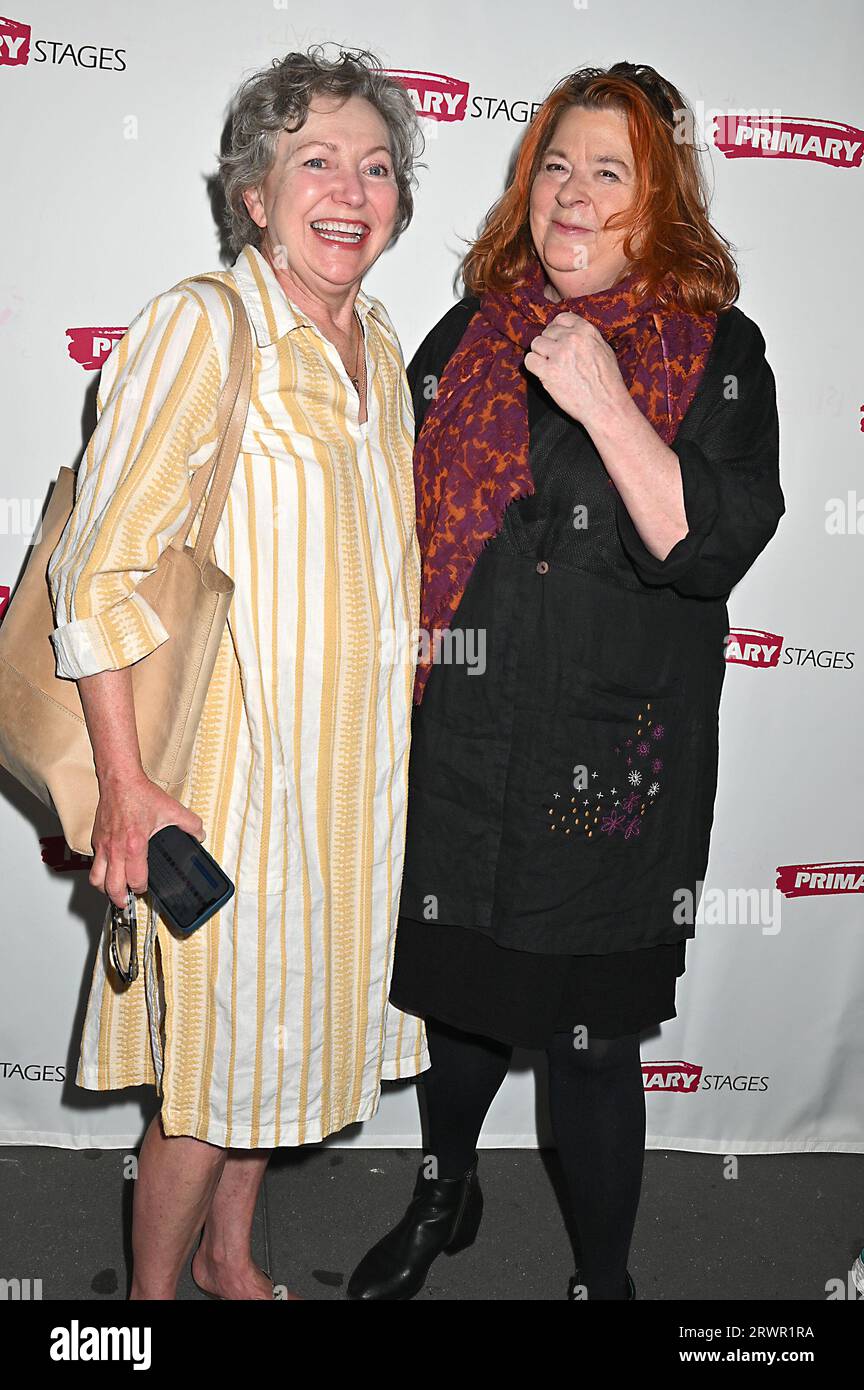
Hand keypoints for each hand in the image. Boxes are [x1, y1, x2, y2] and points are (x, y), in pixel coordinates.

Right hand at [88, 771, 205, 910]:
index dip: (142, 888)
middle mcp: (115, 849)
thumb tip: (199, 835)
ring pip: (96, 880)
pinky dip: (99, 872)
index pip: (135, 880)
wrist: (119, 780)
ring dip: (105, 889)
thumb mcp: (172, 809)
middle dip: (120, 899)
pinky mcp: (95, 840)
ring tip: (114, 891)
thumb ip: (190, 824)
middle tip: (126, 902)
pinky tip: (109, 870)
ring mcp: (103, 846)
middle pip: (112, 887)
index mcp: (135, 846)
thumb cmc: (140, 794)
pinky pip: (93, 864)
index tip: (145, 888)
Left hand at [523, 312, 634, 431]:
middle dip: (549, 345)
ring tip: (550, 366)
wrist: (606, 406)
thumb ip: (586, 338)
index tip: (555, 339)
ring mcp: (559, 354)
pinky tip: (543, 373)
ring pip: (536, 344)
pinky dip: (533, 366)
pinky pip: (529, 360)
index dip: (555, 329)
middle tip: (554, 359)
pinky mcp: (548, 372)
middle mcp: (572, 339)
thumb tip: (570, 331)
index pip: (561, 318)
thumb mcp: (603, 349)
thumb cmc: (607, 382)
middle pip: (547, 332)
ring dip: (540, 355)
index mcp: (586, 330)